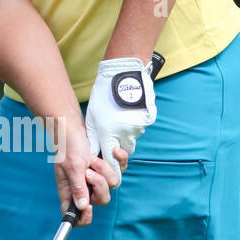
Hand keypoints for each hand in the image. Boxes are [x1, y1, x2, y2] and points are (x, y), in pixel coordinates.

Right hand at [53, 120, 127, 225]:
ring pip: (113, 183)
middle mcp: (85, 188)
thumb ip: (78, 187)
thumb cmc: (68, 146)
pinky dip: (118, 159)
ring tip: (92, 158)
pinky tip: (112, 151)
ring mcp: (98, 178)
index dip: (84, 217)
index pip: (77, 216)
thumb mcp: (72, 167)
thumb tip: (82, 207)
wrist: (73, 128)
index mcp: (71, 192)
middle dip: (99, 184)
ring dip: (104, 168)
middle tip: (89, 171)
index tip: (88, 206)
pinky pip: (120, 169)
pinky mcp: (108, 167)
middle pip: (102, 199)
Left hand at [84, 57, 156, 185]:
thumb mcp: (92, 118)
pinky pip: (139, 128)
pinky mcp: (147, 120)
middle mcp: (125, 134)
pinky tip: (127, 113)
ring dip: (125, 135)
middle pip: (124, 153)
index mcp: (109, 134)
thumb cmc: (103, 95)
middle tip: (112, 138)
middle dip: (118, 150)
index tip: (105, 163)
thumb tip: (93, 154)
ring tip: (118, 119)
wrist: (123, 74)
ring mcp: (138, 127)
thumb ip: (93, 139)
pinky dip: (133, 124)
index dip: (108, 164)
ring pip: (132, 140)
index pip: (111, 160)